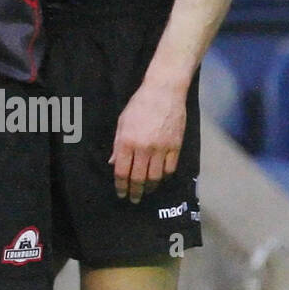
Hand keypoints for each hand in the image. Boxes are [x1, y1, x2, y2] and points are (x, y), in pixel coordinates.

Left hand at [110, 79, 186, 202]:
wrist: (164, 91)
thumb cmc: (140, 105)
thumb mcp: (122, 122)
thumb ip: (117, 145)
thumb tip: (112, 164)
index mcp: (127, 141)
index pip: (121, 171)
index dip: (120, 186)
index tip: (121, 193)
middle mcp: (144, 147)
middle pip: (138, 178)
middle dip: (135, 192)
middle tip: (134, 199)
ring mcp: (161, 148)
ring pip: (155, 177)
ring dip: (150, 187)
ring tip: (147, 191)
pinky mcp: (175, 146)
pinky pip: (170, 169)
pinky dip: (165, 176)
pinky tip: (160, 178)